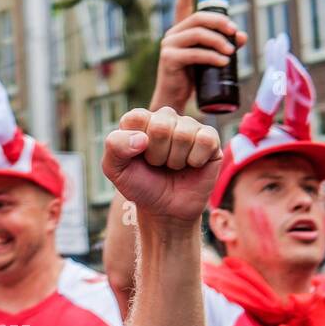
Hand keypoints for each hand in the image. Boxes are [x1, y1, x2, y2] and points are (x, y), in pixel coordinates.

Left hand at [102, 107, 220, 223]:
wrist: (166, 208)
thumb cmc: (140, 184)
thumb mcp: (115, 169)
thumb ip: (115, 146)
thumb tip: (142, 138)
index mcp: (138, 120)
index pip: (137, 117)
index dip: (134, 143)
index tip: (136, 157)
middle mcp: (164, 117)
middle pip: (161, 126)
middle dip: (156, 155)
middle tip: (156, 164)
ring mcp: (188, 126)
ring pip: (183, 134)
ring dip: (175, 160)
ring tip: (172, 166)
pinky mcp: (210, 138)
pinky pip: (205, 140)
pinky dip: (195, 160)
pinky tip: (191, 165)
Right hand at [151, 0, 245, 111]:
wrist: (176, 98)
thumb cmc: (194, 77)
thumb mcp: (211, 57)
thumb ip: (225, 44)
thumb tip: (242, 36)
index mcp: (181, 31)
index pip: (182, 6)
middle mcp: (173, 35)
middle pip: (198, 18)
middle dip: (220, 22)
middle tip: (234, 32)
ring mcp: (169, 46)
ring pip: (197, 34)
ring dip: (219, 41)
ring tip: (231, 53)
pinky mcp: (169, 59)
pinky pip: (194, 53)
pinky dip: (212, 57)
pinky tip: (223, 62)